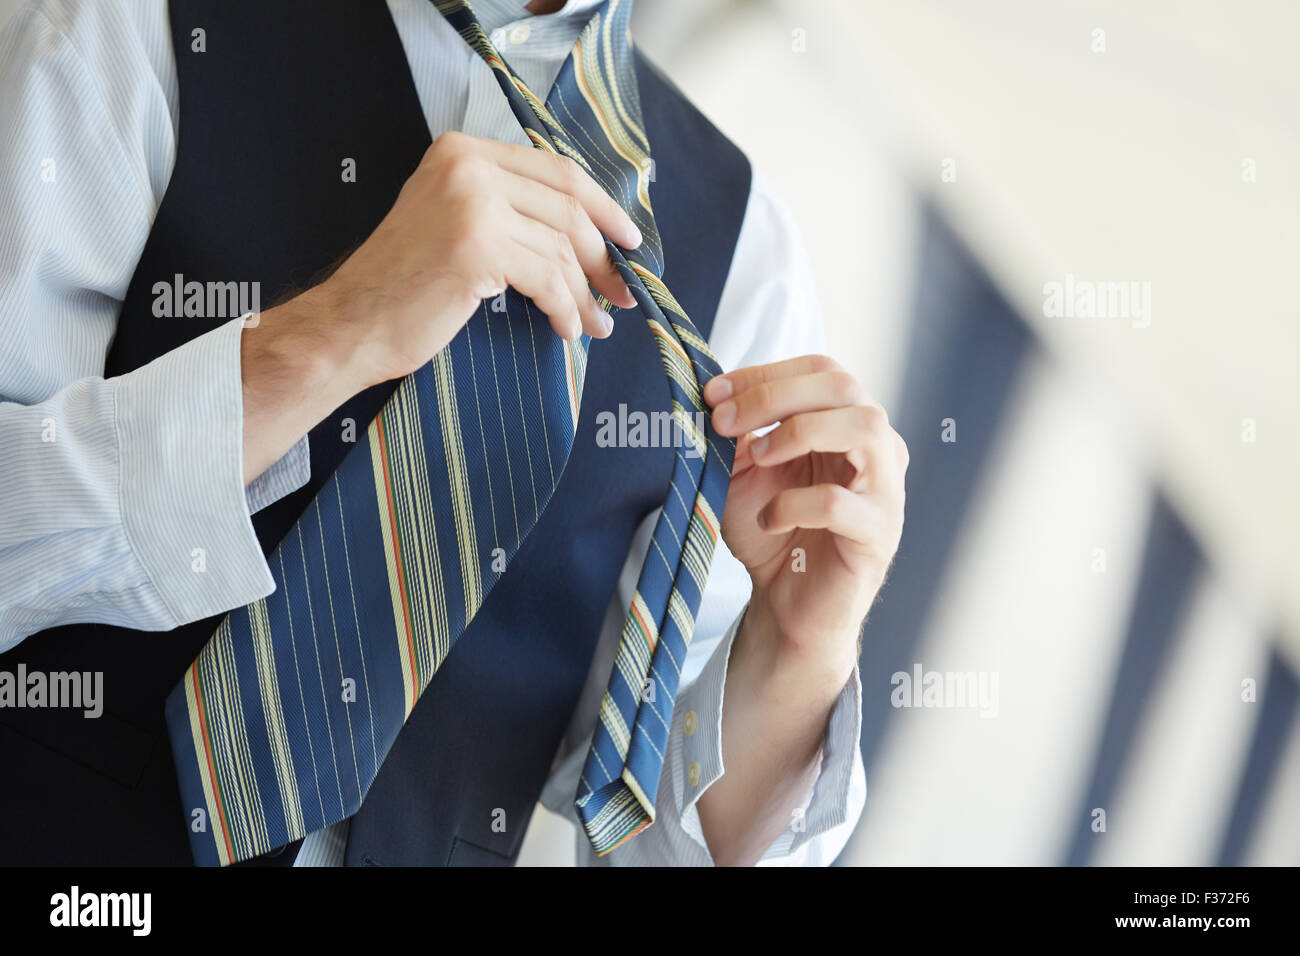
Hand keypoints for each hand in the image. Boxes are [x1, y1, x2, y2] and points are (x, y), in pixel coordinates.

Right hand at [315, 131, 642, 390]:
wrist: (351, 324)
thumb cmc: (404, 286)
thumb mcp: (455, 224)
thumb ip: (508, 209)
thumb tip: (587, 233)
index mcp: (464, 152)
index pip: (557, 170)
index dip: (604, 207)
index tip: (629, 240)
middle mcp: (468, 166)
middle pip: (568, 207)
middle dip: (604, 257)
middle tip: (622, 294)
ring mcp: (473, 203)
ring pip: (561, 248)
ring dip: (585, 294)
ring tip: (595, 324)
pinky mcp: (478, 247)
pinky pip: (547, 279)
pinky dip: (564, 308)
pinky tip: (565, 330)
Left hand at [704, 355, 907, 673]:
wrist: (785, 602)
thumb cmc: (772, 531)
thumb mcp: (743, 471)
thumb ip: (738, 432)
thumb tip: (715, 394)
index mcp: (846, 422)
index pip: (820, 370)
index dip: (765, 373)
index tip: (713, 393)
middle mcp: (876, 446)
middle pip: (843, 386)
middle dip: (774, 395)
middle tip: (724, 421)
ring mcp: (885, 488)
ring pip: (864, 427)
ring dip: (799, 432)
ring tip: (757, 458)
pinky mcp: (879, 533)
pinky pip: (841, 502)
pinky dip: (794, 504)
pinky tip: (770, 519)